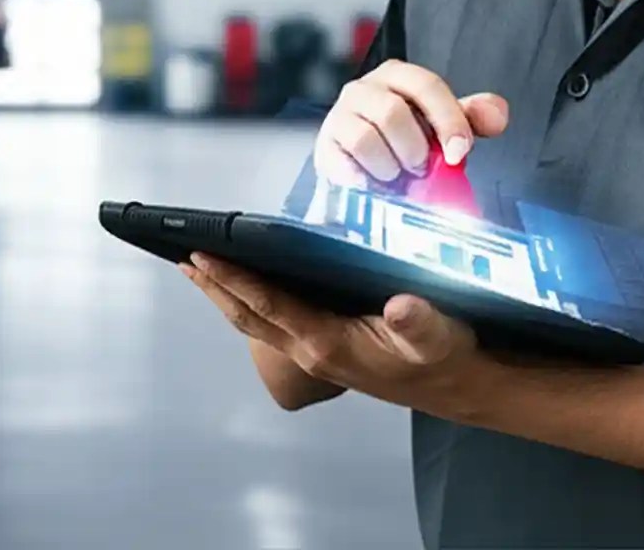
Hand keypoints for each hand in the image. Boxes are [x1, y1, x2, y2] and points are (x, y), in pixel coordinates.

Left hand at [183, 253, 492, 421]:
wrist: (460, 389)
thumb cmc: (447, 357)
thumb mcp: (440, 335)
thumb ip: (419, 322)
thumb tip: (401, 305)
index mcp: (328, 343)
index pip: (268, 304)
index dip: (233, 279)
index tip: (203, 255)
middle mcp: (311, 350)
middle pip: (247, 316)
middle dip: (213, 287)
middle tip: (183, 258)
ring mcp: (314, 353)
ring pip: (255, 322)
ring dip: (226, 295)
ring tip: (199, 269)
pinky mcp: (323, 349)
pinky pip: (273, 323)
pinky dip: (251, 302)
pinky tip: (248, 285)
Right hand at [316, 61, 508, 185]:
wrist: (358, 158)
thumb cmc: (404, 137)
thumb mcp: (441, 123)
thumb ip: (472, 117)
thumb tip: (495, 116)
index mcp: (397, 76)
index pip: (426, 86)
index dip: (447, 120)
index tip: (458, 152)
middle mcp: (364, 89)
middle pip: (392, 112)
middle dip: (414, 150)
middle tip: (420, 169)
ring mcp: (339, 116)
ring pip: (365, 139)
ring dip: (389, 167)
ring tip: (395, 177)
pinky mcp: (324, 146)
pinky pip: (341, 164)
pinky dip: (363, 180)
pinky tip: (372, 184)